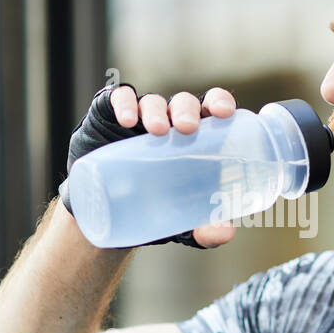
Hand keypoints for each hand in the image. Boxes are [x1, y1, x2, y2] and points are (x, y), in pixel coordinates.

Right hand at [57, 83, 239, 248]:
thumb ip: (204, 228)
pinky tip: (125, 119)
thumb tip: (225, 233)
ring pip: (152, 101)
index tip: (224, 113)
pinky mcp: (110, 116)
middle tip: (187, 128)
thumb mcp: (181, 221)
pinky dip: (123, 103)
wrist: (108, 213)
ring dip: (156, 110)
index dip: (220, 102)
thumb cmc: (154, 205)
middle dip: (187, 110)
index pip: (212, 107)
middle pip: (183, 103)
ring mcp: (141, 117)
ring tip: (157, 130)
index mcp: (195, 136)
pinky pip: (117, 100)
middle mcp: (170, 121)